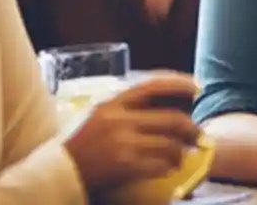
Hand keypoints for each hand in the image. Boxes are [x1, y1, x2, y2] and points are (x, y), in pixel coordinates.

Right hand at [63, 74, 201, 190]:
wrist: (58, 172)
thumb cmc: (79, 143)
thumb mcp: (97, 114)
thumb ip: (125, 108)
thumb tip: (164, 106)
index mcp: (112, 103)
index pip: (153, 86)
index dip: (179, 84)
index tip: (197, 87)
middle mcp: (119, 120)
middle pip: (171, 119)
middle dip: (192, 129)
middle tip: (198, 136)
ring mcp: (123, 143)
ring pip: (170, 145)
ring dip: (182, 152)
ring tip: (182, 155)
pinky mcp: (125, 166)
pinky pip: (160, 165)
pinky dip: (170, 166)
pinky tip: (169, 168)